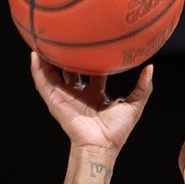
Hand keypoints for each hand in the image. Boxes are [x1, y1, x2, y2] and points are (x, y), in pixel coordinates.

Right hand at [30, 52, 152, 158]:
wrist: (100, 145)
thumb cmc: (116, 131)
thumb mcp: (134, 105)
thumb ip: (143, 87)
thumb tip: (150, 67)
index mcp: (95, 95)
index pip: (93, 73)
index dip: (94, 59)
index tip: (96, 44)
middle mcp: (79, 95)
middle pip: (71, 71)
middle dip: (70, 56)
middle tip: (71, 38)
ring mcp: (65, 97)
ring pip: (54, 74)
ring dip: (48, 58)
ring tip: (46, 40)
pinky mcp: (55, 100)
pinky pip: (43, 82)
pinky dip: (37, 69)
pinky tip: (35, 54)